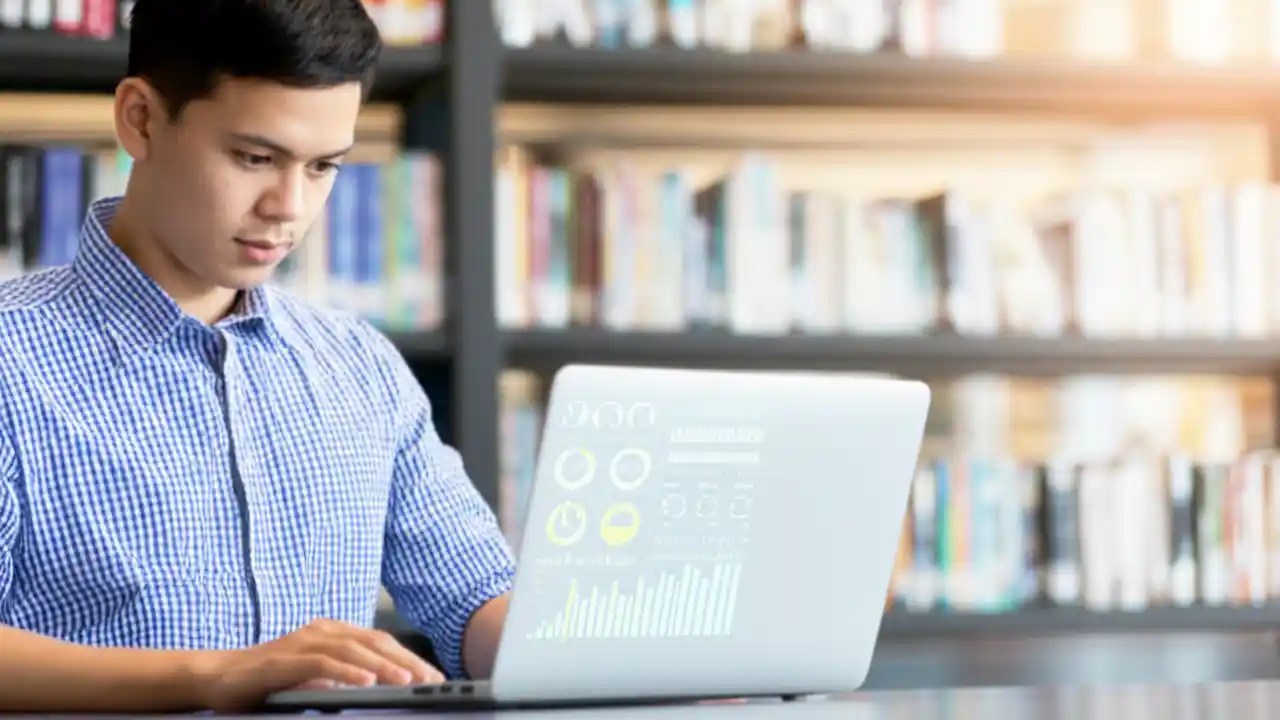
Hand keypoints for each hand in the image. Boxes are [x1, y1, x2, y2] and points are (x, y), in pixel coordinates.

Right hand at [195, 618, 444, 712]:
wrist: (217, 679)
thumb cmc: (270, 683)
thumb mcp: (315, 682)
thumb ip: (344, 683)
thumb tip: (383, 693)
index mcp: (334, 635)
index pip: (381, 643)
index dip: (411, 658)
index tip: (436, 678)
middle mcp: (322, 631)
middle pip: (374, 642)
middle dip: (407, 661)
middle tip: (433, 682)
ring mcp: (302, 642)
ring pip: (353, 649)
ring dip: (383, 665)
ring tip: (408, 682)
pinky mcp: (283, 660)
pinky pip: (322, 663)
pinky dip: (346, 672)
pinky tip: (366, 682)